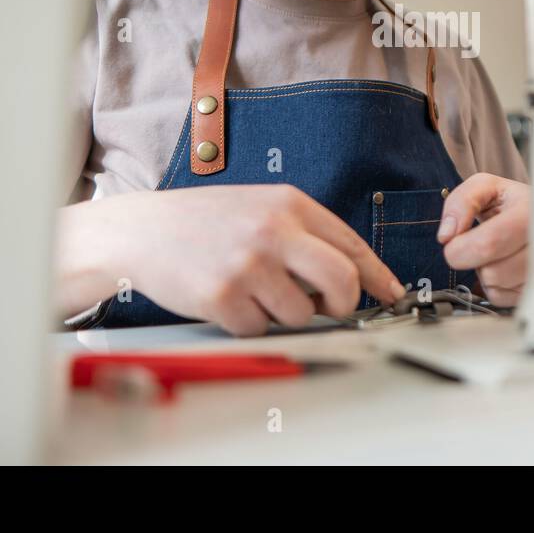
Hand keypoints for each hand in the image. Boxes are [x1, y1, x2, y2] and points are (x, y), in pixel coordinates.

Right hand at [57, 184, 402, 335]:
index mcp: (290, 204)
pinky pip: (259, 328)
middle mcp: (274, 230)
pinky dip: (248, 323)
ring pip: (301, 314)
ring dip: (284, 314)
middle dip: (343, 305)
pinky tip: (227, 298)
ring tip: (255, 291)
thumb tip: (353, 274)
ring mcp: (249, 263)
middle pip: (342, 281)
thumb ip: (304, 233)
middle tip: (329, 308)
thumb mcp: (260, 207)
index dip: (377, 275)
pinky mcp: (224, 295)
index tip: (391, 294)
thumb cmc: (204, 222)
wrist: (142, 230)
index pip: (351, 244)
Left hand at [437, 173, 529, 306]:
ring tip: (498, 252)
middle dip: (474, 260)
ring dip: (486, 272)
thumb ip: (460, 202)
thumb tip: (447, 235)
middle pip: (492, 272)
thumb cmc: (511, 202)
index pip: (488, 243)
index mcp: (530, 214)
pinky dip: (495, 285)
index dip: (460, 248)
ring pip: (496, 287)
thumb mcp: (485, 186)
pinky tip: (505, 265)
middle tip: (480, 242)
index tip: (454, 241)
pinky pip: (501, 298)